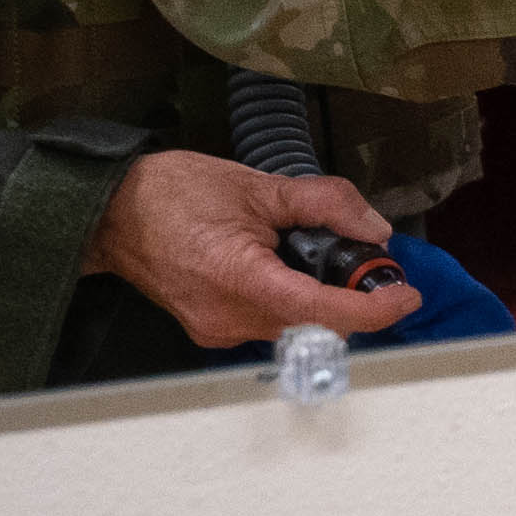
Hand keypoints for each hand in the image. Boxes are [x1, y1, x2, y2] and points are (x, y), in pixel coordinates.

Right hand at [85, 148, 424, 344]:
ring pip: (294, 326)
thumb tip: (372, 228)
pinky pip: (268, 322)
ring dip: (318, 297)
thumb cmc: (171, 194)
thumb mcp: (258, 185)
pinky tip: (281, 265)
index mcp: (239, 280)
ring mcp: (218, 329)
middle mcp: (228, 318)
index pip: (321, 312)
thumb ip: (323, 204)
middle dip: (349, 295)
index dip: (373, 309)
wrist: (110, 212)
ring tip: (307, 250)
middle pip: (315, 323)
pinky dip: (290, 299)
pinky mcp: (212, 329)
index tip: (405, 295)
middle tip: (357, 253)